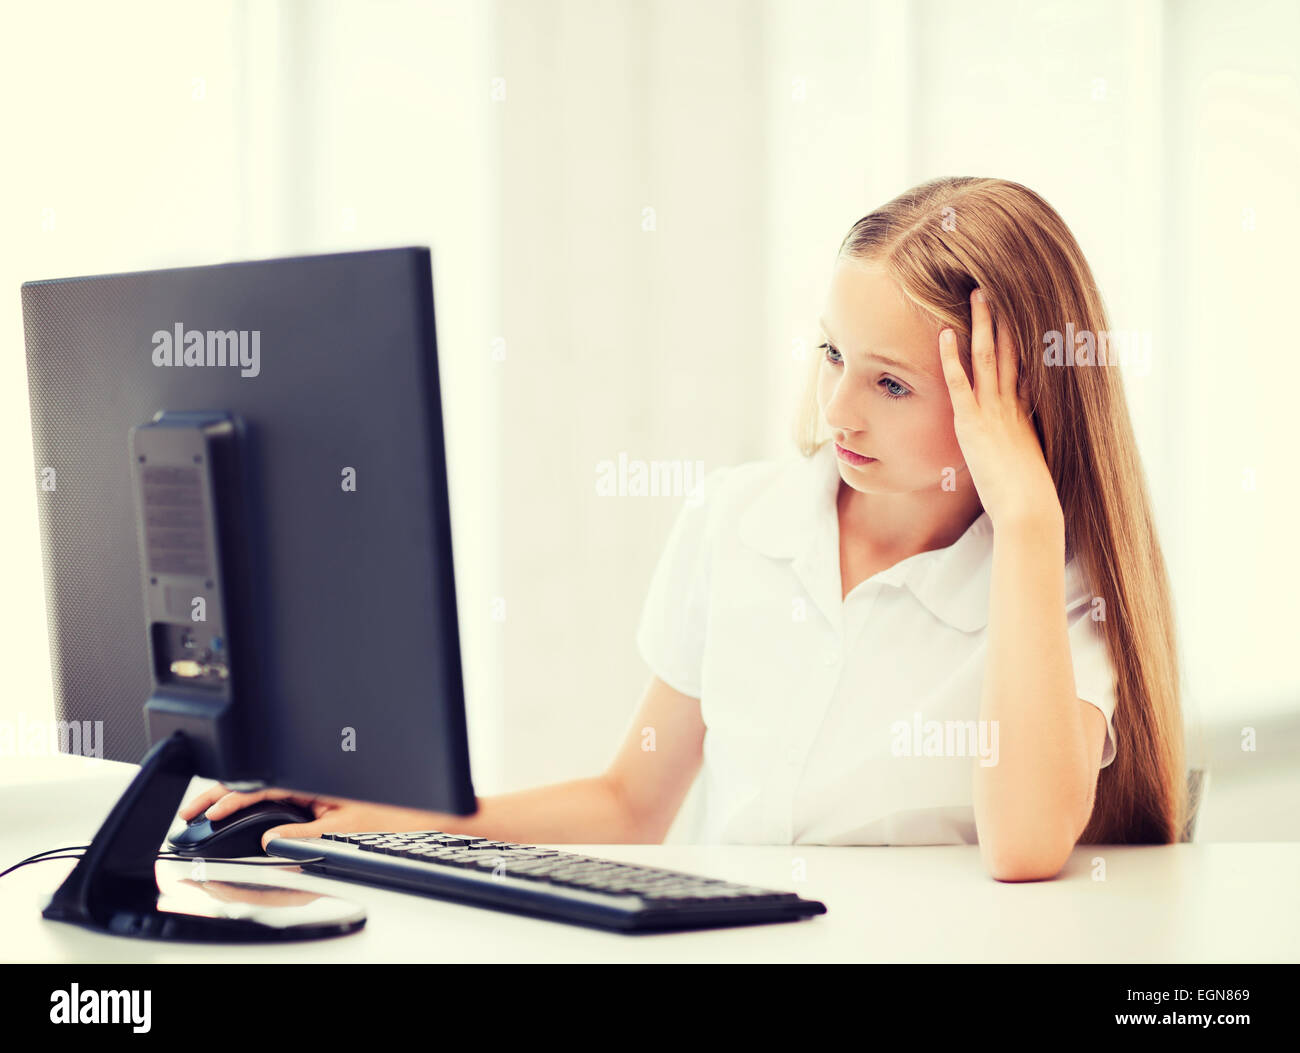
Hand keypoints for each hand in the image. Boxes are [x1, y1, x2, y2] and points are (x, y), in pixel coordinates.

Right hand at [178, 783, 436, 851]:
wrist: (419, 814)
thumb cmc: (390, 815)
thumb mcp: (343, 828)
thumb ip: (303, 835)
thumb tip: (269, 841)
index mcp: (312, 778)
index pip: (260, 785)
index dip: (230, 798)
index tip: (208, 812)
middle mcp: (309, 778)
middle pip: (254, 782)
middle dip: (218, 793)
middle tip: (189, 812)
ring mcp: (311, 786)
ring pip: (262, 787)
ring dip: (230, 797)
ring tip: (202, 812)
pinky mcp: (315, 796)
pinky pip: (275, 795)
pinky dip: (248, 802)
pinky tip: (232, 812)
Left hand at [938, 288, 1062, 529]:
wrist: (1030, 509)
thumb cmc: (1027, 496)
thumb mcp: (1024, 463)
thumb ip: (1016, 446)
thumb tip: (1010, 446)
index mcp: (1024, 412)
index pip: (1021, 363)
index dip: (1016, 336)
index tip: (1014, 311)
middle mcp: (1011, 404)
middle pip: (1007, 350)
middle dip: (1002, 318)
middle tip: (996, 287)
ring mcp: (993, 411)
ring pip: (986, 357)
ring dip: (981, 324)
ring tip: (976, 293)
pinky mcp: (973, 424)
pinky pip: (960, 384)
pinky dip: (950, 359)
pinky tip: (944, 334)